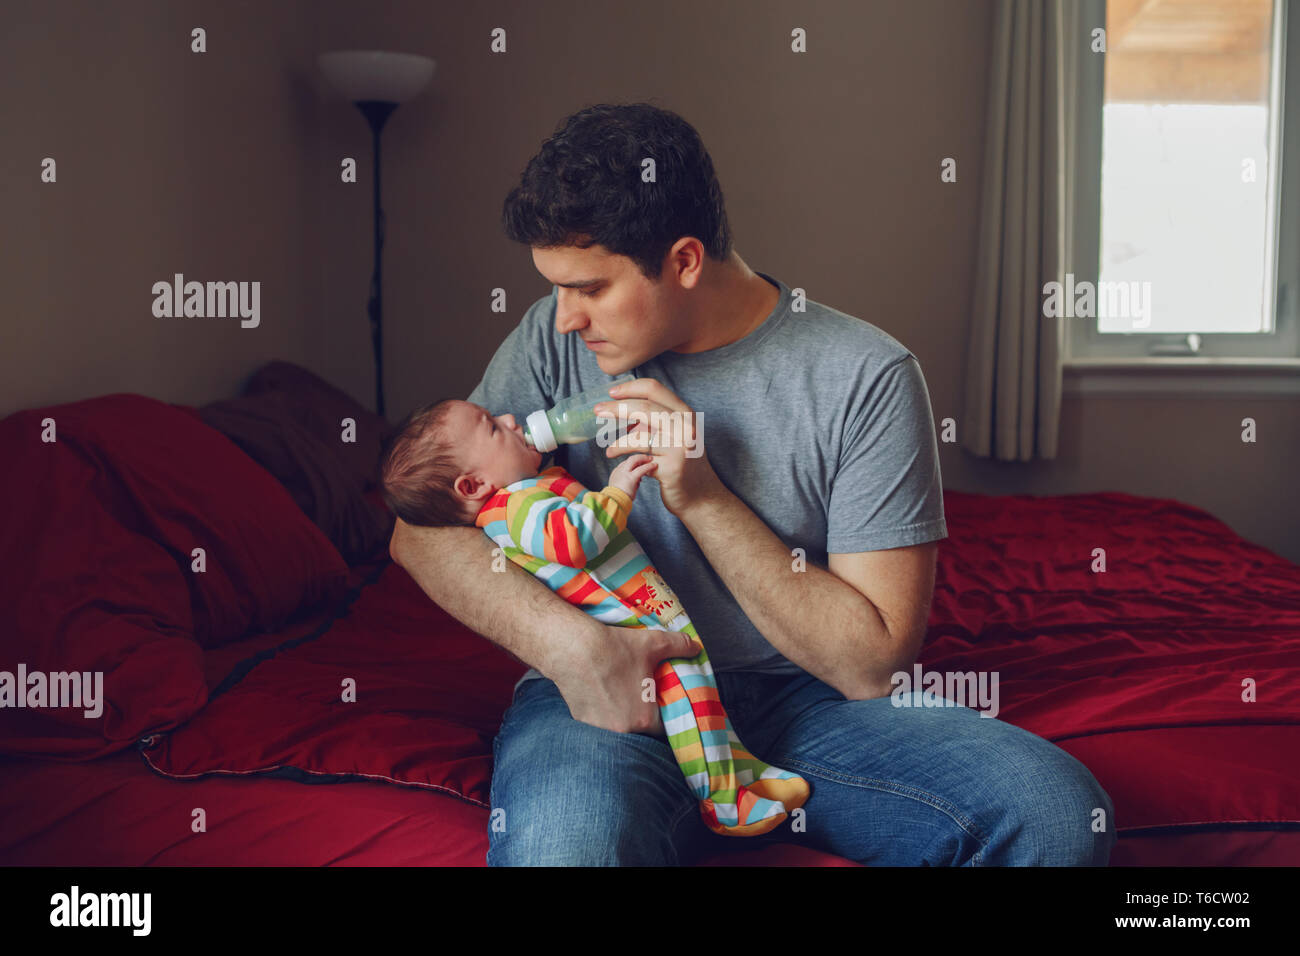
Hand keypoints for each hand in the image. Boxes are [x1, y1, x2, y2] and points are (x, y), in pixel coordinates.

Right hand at [551, 621, 701, 735]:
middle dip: (642, 716)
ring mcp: (599, 729)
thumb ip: (679, 646)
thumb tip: (696, 647)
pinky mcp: (581, 721)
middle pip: (640, 730)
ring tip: (620, 694)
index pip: (663, 729)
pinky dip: (602, 712)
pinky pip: (598, 722)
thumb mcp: (652, 643)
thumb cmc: (613, 648)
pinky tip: (601, 693)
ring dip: (621, 717)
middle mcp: (622, 731)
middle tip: (640, 696)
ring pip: (618, 728)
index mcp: (644, 720)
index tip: (660, 704)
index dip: (664, 716)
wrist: (571, 647)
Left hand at [593, 378, 728, 518]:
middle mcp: (685, 427)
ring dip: (618, 441)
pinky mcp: (672, 468)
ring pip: (640, 436)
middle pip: (645, 408)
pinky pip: (640, 457)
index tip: (612, 392)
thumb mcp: (674, 434)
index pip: (654, 389)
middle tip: (597, 410)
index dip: (630, 388)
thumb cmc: (682, 463)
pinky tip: (614, 456)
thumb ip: (654, 421)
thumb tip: (623, 410)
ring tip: (608, 446)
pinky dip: (624, 455)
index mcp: (685, 413)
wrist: (701, 495)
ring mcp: (680, 447)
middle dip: (616, 408)